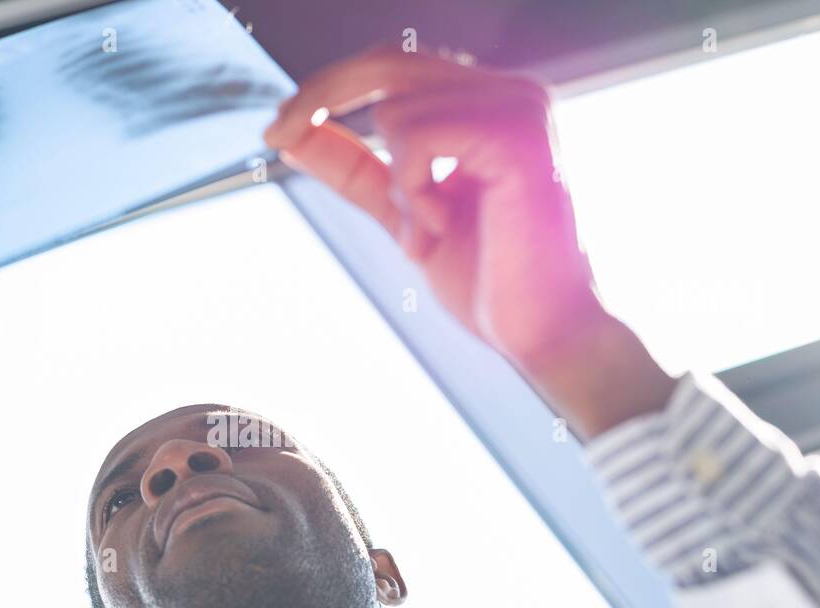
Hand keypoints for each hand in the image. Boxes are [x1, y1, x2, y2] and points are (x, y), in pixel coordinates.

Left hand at [265, 48, 674, 435]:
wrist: (543, 333)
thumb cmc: (488, 281)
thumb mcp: (404, 213)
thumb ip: (359, 170)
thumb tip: (292, 132)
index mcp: (490, 105)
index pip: (394, 68)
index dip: (329, 89)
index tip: (278, 128)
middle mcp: (511, 92)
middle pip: (387, 62)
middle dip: (321, 97)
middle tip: (276, 136)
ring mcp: (519, 105)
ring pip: (394, 109)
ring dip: (395, 186)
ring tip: (432, 232)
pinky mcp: (517, 131)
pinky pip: (415, 136)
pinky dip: (412, 190)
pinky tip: (445, 226)